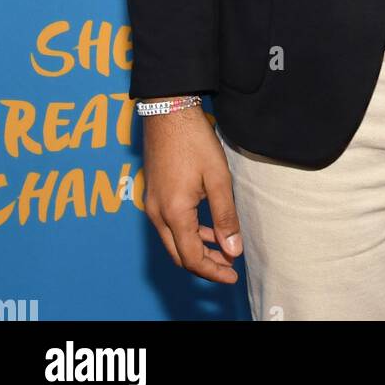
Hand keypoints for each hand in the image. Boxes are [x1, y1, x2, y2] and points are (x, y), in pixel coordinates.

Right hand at [141, 103, 242, 282]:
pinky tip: (207, 228)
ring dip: (197, 249)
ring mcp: (151, 204)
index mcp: (174, 212)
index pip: (192, 257)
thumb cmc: (194, 140)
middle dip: (204, 264)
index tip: (233, 274)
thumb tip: (232, 249)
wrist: (167, 110)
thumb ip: (224, 216)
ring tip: (223, 248)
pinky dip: (188, 233)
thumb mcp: (218, 178)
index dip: (213, 270)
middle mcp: (157, 213)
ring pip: (173, 241)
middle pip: (179, 255)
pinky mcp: (152, 194)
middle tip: (229, 266)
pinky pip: (169, 226)